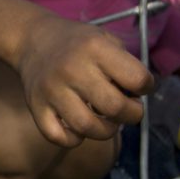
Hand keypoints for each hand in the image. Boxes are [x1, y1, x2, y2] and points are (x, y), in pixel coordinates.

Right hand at [13, 14, 151, 145]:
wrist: (33, 39)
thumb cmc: (78, 43)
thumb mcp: (106, 39)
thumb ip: (126, 65)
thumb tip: (138, 98)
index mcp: (95, 48)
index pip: (137, 79)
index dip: (146, 87)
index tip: (138, 87)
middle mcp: (73, 69)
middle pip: (115, 108)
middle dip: (132, 114)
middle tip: (129, 109)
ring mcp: (52, 91)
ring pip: (88, 128)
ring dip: (107, 130)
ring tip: (108, 121)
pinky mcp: (37, 107)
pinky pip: (59, 137)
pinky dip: (75, 139)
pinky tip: (79, 128)